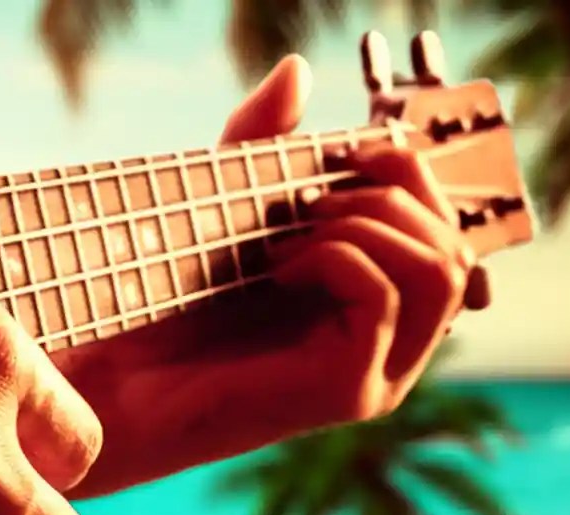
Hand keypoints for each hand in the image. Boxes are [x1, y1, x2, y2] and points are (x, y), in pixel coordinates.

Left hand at [56, 55, 487, 497]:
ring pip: (438, 269)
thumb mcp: (227, 210)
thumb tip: (294, 69)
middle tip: (308, 195)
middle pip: (452, 243)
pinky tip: (274, 268)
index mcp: (376, 304)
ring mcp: (378, 372)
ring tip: (291, 231)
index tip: (342, 149)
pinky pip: (384, 295)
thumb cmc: (166, 305)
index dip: (407, 171)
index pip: (443, 227)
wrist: (116, 384)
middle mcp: (391, 343)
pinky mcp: (350, 391)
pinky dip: (334, 256)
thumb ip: (263, 144)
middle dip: (389, 193)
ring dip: (367, 223)